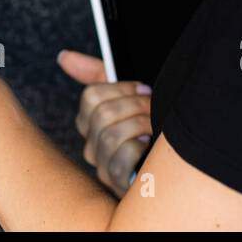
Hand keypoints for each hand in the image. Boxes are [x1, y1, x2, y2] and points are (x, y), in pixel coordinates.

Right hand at [58, 49, 153, 197]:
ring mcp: (102, 167)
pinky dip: (137, 149)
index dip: (122, 89)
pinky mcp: (117, 185)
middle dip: (135, 106)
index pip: (91, 96)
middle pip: (102, 114)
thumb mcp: (127, 96)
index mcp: (91, 122)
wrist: (177, 160)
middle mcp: (91, 146)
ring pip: (109, 136)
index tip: (145, 90)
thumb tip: (63, 56)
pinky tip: (148, 147)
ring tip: (154, 127)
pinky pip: (119, 162)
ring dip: (139, 126)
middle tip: (154, 107)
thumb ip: (97, 74)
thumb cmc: (149, 124)